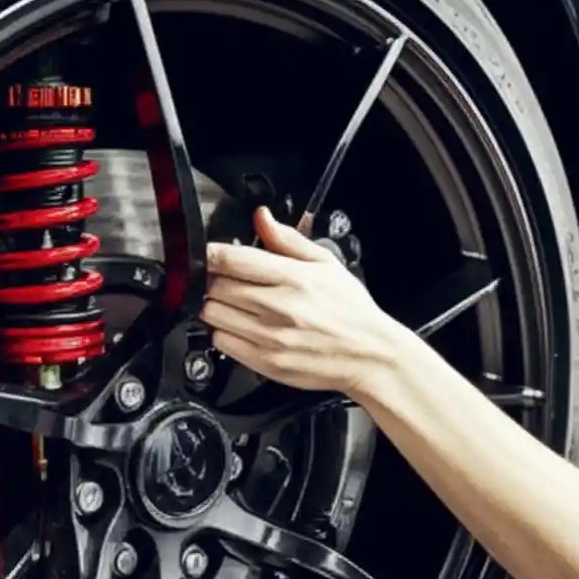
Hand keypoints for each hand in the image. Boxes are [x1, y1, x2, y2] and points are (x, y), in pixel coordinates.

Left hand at [200, 206, 408, 398]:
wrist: (370, 356)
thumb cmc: (350, 310)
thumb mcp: (326, 264)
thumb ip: (288, 239)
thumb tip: (261, 217)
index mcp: (293, 278)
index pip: (231, 259)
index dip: (210, 253)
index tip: (208, 254)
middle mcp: (278, 307)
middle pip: (215, 286)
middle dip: (212, 279)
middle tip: (224, 279)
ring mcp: (269, 337)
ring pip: (212, 313)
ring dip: (215, 305)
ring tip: (234, 303)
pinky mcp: (264, 362)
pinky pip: (220, 341)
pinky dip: (221, 331)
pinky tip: (239, 326)